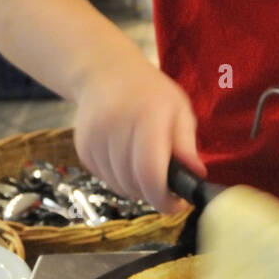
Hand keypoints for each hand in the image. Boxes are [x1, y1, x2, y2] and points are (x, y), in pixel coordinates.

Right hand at [73, 55, 205, 213]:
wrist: (105, 73)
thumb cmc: (150, 93)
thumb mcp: (179, 110)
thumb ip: (186, 145)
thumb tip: (196, 175)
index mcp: (147, 117)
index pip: (151, 172)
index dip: (163, 197)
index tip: (176, 204)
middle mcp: (116, 127)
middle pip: (134, 183)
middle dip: (153, 194)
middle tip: (166, 187)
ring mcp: (95, 138)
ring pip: (118, 186)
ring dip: (136, 188)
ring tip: (147, 169)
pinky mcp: (82, 147)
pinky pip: (104, 179)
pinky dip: (119, 179)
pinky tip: (127, 161)